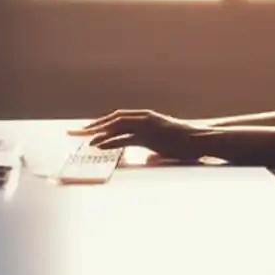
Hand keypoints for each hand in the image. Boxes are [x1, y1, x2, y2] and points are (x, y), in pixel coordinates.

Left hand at [67, 109, 207, 159]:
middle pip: (111, 119)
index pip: (117, 118)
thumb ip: (153, 146)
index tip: (85, 130)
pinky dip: (109, 140)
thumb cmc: (186, 143)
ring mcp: (146, 125)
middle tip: (73, 132)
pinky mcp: (149, 135)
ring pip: (115, 125)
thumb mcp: (166, 143)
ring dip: (96, 131)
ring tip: (80, 138)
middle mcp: (144, 118)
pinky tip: (97, 145)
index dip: (100, 123)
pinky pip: (125, 138)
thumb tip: (148, 155)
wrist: (201, 139)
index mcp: (146, 118)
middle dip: (91, 126)